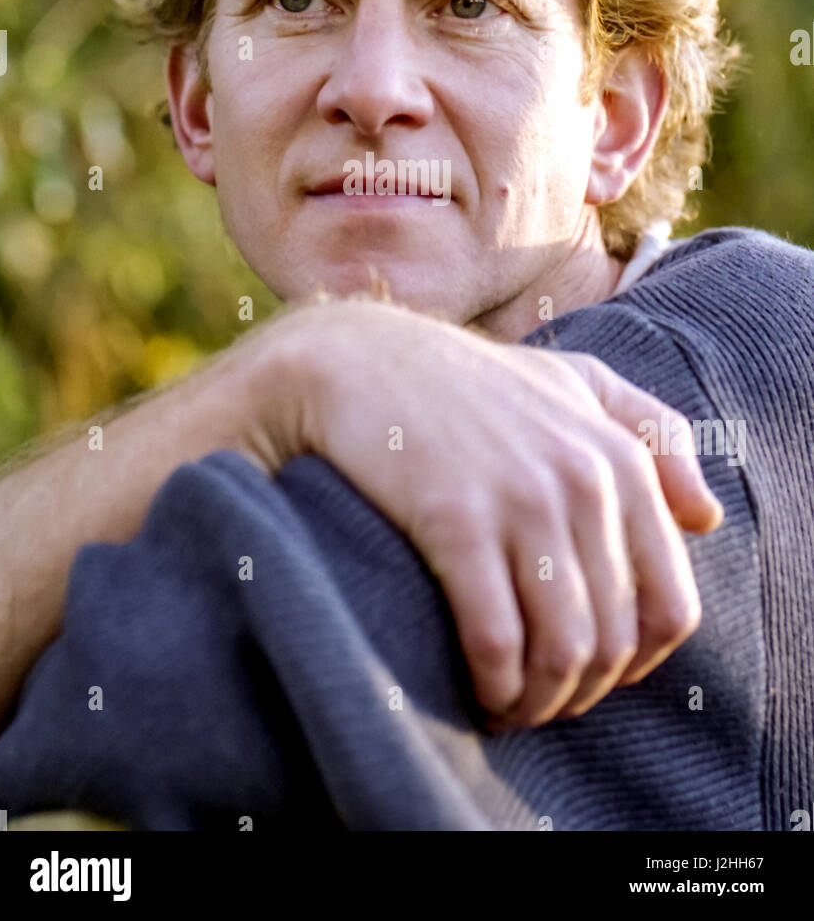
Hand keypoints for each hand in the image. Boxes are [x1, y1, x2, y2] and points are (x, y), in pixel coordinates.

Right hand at [246, 293, 722, 728]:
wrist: (362, 362)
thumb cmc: (472, 382)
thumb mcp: (579, 381)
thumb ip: (656, 437)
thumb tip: (707, 520)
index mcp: (620, 459)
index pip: (669, 606)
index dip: (636, 665)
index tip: (591, 677)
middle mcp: (583, 480)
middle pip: (614, 638)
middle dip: (580, 693)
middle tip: (541, 704)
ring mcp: (522, 500)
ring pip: (562, 649)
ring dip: (539, 702)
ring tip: (510, 708)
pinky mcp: (456, 520)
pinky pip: (496, 639)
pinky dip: (494, 686)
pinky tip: (479, 691)